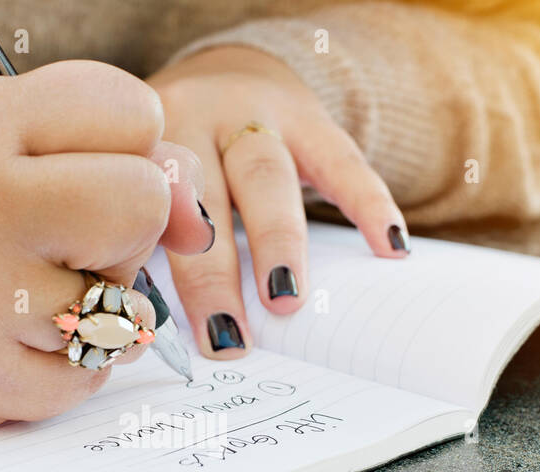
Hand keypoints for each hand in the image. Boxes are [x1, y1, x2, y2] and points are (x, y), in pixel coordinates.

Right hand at [0, 61, 212, 429]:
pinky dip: (69, 363)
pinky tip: (18, 335)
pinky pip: (88, 379)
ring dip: (94, 304)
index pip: (137, 120)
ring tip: (24, 287)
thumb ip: (104, 133)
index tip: (79, 168)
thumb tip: (193, 214)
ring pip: (123, 308)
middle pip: (140, 209)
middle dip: (121, 226)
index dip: (126, 149)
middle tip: (60, 234)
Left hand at [148, 46, 409, 357]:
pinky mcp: (312, 118)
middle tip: (229, 334)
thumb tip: (166, 330)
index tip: (157, 326)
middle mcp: (197, 119)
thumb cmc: (188, 158)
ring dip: (277, 244)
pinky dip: (369, 205)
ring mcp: (257, 115)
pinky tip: (390, 247)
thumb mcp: (158, 183)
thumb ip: (158, 241)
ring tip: (287, 301)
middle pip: (206, 196)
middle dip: (216, 273)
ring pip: (265, 177)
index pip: (149, 212)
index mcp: (150, 148)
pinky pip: (343, 162)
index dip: (154, 267)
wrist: (232, 70)